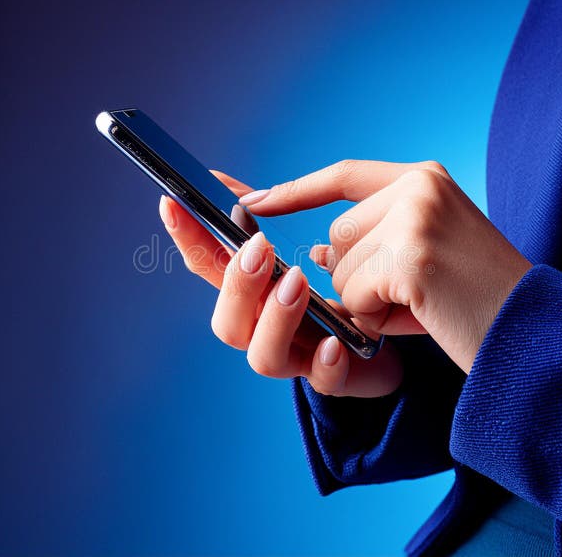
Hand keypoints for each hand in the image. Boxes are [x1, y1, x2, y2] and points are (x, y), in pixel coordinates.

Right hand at [159, 171, 403, 396]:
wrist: (388, 337)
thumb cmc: (337, 290)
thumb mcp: (300, 248)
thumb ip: (266, 216)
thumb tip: (223, 180)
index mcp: (255, 295)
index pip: (209, 269)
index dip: (187, 239)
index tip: (173, 203)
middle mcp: (266, 329)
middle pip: (226, 323)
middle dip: (237, 286)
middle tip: (260, 248)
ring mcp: (298, 355)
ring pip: (262, 357)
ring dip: (276, 319)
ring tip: (298, 283)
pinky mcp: (335, 376)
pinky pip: (322, 380)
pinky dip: (324, 363)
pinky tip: (334, 343)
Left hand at [238, 160, 531, 372]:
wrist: (535, 332)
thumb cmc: (476, 300)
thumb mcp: (420, 258)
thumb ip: (370, 245)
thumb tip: (316, 248)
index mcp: (424, 177)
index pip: (344, 174)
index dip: (296, 190)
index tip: (252, 199)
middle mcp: (419, 185)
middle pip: (337, 234)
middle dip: (359, 275)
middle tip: (415, 292)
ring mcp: (416, 215)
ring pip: (341, 266)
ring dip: (369, 298)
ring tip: (424, 302)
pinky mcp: (411, 254)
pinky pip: (355, 293)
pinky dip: (377, 315)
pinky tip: (422, 312)